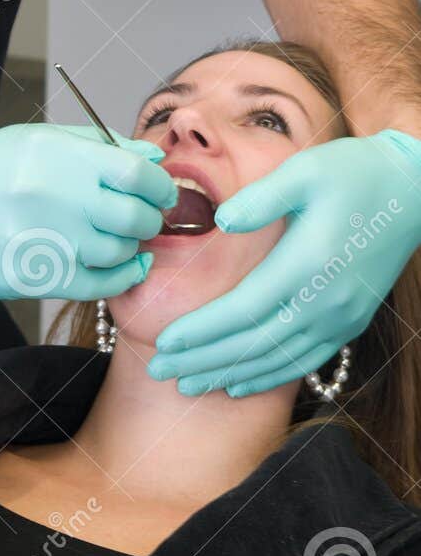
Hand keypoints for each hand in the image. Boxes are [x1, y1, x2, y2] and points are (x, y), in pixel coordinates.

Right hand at [0, 124, 177, 300]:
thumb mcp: (33, 141)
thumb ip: (96, 145)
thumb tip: (153, 159)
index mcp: (58, 155)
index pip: (136, 172)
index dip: (160, 186)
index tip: (160, 192)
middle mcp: (56, 196)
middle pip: (135, 215)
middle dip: (150, 219)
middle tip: (146, 218)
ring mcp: (46, 240)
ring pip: (119, 252)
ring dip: (131, 248)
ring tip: (122, 239)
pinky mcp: (35, 278)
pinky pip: (99, 285)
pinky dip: (119, 278)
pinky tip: (120, 267)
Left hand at [148, 129, 420, 396]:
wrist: (409, 191)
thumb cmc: (350, 173)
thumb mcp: (303, 170)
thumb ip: (260, 197)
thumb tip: (220, 221)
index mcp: (307, 263)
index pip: (244, 309)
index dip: (202, 330)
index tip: (163, 342)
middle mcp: (325, 301)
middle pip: (254, 343)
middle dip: (204, 360)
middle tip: (159, 371)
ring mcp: (340, 317)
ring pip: (277, 360)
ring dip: (230, 374)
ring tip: (188, 384)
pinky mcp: (349, 322)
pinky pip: (304, 360)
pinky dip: (269, 376)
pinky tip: (239, 382)